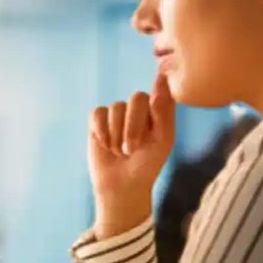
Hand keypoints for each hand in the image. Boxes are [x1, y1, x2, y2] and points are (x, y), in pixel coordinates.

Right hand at [88, 72, 175, 238]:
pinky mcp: (98, 119)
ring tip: (121, 152)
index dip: (157, 96)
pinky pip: (98, 114)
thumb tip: (162, 78)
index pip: (159, 92)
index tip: (156, 104)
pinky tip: (105, 145)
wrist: (123, 184)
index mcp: (158, 110)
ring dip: (117, 135)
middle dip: (133, 126)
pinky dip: (101, 131)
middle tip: (132, 149)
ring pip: (116, 108)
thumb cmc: (147, 164)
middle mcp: (138, 107)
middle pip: (136, 99)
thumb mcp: (163, 139)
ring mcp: (118, 112)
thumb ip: (164, 110)